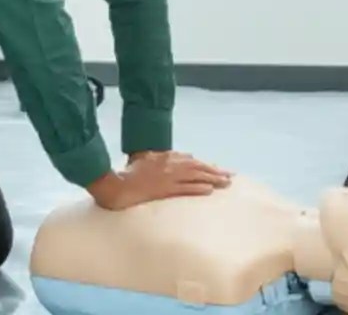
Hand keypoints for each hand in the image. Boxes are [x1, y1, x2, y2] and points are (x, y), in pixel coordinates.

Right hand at [86, 151, 231, 210]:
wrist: (117, 186)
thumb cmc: (128, 175)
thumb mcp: (145, 160)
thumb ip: (163, 158)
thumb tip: (184, 157)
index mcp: (165, 158)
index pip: (191, 161)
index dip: (206, 165)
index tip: (218, 169)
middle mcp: (169, 165)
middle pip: (197, 167)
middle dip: (215, 171)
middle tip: (230, 176)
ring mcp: (167, 177)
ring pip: (195, 177)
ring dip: (212, 179)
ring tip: (226, 183)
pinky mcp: (164, 189)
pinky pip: (184, 189)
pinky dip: (198, 188)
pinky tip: (209, 190)